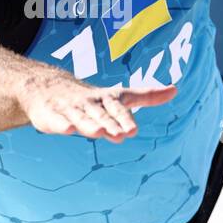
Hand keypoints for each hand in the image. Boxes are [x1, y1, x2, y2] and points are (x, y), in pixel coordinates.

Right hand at [20, 81, 177, 142]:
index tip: (134, 130)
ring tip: (98, 132)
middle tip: (123, 134)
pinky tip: (67, 129)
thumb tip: (175, 90)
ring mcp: (69, 110)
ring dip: (90, 125)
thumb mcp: (119, 95)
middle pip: (101, 115)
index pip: (118, 109)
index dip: (125, 119)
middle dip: (111, 124)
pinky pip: (57, 121)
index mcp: (105, 99)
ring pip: (81, 118)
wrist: (47, 87)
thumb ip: (147, 95)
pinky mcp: (51, 116)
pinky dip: (62, 124)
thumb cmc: (90, 97)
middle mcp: (88, 103)